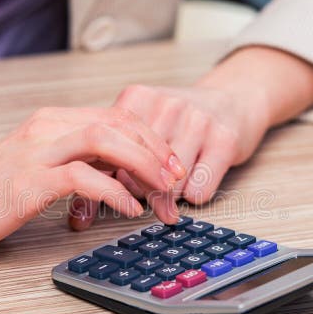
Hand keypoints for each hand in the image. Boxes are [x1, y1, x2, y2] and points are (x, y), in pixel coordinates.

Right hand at [0, 106, 185, 260]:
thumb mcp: (38, 168)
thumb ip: (74, 161)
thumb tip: (118, 175)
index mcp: (52, 121)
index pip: (116, 116)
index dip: (152, 139)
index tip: (172, 166)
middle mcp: (46, 127)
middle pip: (118, 122)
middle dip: (156, 150)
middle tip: (177, 180)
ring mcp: (35, 151)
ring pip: (104, 139)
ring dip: (142, 164)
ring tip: (162, 190)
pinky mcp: (26, 180)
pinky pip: (81, 176)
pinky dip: (112, 191)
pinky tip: (128, 209)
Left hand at [68, 46, 312, 230]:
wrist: (234, 97)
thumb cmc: (180, 121)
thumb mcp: (142, 129)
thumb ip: (108, 163)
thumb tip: (78, 216)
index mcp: (138, 99)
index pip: (112, 154)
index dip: (108, 181)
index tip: (112, 198)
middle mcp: (168, 105)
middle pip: (140, 171)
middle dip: (139, 194)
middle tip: (144, 205)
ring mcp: (198, 120)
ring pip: (169, 185)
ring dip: (168, 199)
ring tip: (169, 196)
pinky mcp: (225, 140)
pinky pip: (199, 190)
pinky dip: (193, 198)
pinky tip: (194, 187)